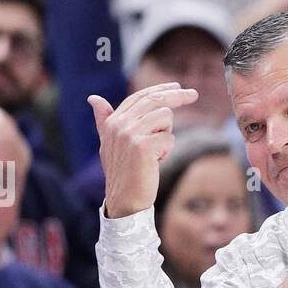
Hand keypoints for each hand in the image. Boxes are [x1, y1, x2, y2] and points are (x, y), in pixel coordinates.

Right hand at [89, 81, 197, 217]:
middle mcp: (119, 124)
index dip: (160, 89)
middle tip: (194, 94)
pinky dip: (167, 151)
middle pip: (155, 99)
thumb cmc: (122, 173)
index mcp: (112, 122)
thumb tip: (93, 98)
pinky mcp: (143, 146)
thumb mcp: (109, 144)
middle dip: (178, 96)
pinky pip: (169, 138)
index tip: (176, 87)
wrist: (124, 200)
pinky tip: (155, 162)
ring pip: (165, 117)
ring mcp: (130, 134)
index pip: (140, 96)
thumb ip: (104, 120)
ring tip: (155, 152)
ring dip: (167, 135)